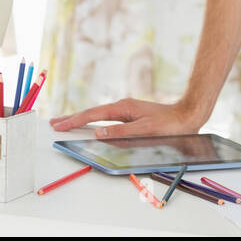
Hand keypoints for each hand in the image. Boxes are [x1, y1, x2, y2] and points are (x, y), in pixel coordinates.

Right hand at [49, 97, 205, 138]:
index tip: (58, 125)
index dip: (74, 120)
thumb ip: (121, 132)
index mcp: (123, 108)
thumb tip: (99, 133)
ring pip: (97, 115)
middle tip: (53, 122)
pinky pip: (106, 118)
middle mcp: (122, 106)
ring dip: (81, 119)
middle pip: (91, 113)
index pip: (92, 115)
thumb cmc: (169, 124)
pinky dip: (93, 121)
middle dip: (72, 117)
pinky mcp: (130, 116)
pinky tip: (90, 124)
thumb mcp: (144, 130)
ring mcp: (126, 110)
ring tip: (66, 122)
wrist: (186, 116)